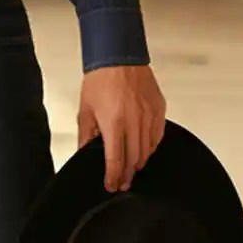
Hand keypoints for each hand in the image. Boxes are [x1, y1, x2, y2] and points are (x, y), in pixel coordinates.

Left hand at [78, 65, 165, 192]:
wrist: (118, 56)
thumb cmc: (100, 79)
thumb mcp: (85, 109)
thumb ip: (86, 134)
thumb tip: (84, 151)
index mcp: (113, 124)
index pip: (115, 160)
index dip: (113, 177)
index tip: (111, 185)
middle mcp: (134, 122)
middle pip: (133, 159)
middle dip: (127, 175)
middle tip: (123, 183)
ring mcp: (148, 116)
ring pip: (148, 149)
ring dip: (139, 162)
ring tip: (132, 169)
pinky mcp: (158, 108)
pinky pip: (158, 135)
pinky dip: (152, 146)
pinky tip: (146, 150)